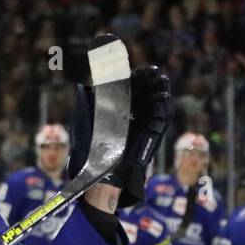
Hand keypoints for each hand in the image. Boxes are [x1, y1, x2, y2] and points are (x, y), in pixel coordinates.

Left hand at [68, 65, 171, 209]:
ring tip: (161, 81)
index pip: (131, 93)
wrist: (97, 175)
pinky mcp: (149, 142)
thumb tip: (81, 86)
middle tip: (153, 71)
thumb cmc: (89, 151)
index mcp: (119, 116)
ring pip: (155, 109)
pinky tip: (162, 100)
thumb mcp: (85, 124)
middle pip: (145, 98)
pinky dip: (162, 113)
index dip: (137, 81)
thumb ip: (85, 106)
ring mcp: (142, 131)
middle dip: (150, 84)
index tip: (140, 69)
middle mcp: (133, 122)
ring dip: (160, 94)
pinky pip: (158, 126)